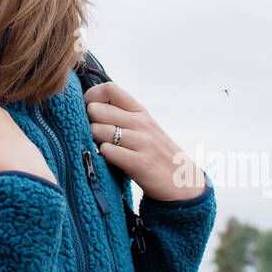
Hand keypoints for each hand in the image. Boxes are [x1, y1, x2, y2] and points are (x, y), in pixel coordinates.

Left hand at [84, 81, 207, 201]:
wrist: (183, 182)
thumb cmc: (155, 154)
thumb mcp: (143, 128)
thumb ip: (121, 116)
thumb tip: (89, 107)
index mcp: (140, 111)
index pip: (109, 89)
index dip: (91, 96)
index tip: (87, 110)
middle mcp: (141, 123)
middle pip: (97, 109)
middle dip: (88, 122)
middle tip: (94, 134)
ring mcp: (142, 142)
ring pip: (98, 130)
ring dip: (93, 140)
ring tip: (101, 148)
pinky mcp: (140, 163)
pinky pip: (107, 151)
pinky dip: (102, 156)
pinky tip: (109, 160)